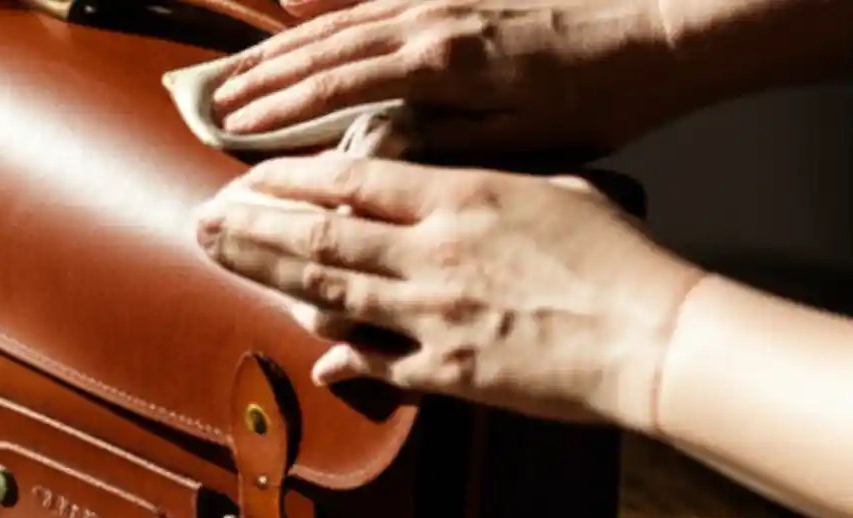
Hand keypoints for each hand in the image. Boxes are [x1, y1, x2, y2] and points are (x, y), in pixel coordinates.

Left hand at [194, 154, 704, 429]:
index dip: (291, 179)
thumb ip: (479, 197)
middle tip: (200, 219)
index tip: (252, 177)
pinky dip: (337, 354)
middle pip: (317, 236)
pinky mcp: (445, 372)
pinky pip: (374, 361)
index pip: (352, 181)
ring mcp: (432, 315)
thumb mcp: (552, 194)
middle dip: (249, 226)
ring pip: (326, 292)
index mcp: (459, 199)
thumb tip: (428, 208)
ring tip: (219, 261)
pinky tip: (307, 351)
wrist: (654, 335)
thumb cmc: (616, 258)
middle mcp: (431, 254)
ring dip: (262, 275)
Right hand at [212, 0, 685, 156]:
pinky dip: (326, 11)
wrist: (661, 31)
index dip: (279, 109)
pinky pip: (373, 0)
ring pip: (341, 21)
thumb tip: (374, 146)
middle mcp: (432, 22)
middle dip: (263, 75)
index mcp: (444, 63)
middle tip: (211, 99)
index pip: (338, 87)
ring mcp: (442, 1)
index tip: (232, 128)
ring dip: (284, 46)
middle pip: (325, 46)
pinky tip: (299, 13)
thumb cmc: (600, 95)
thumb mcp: (524, 139)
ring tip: (239, 69)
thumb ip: (443, 139)